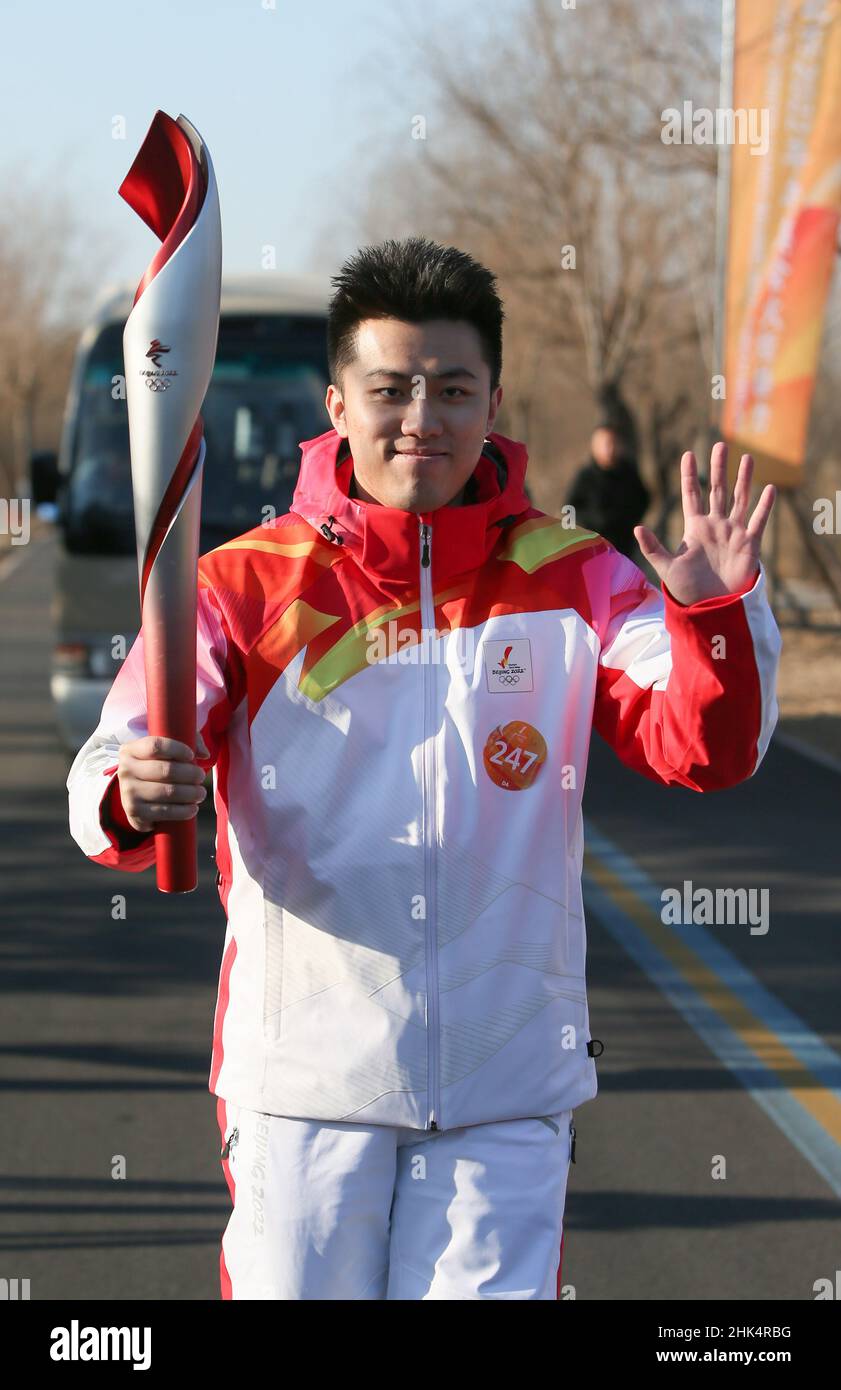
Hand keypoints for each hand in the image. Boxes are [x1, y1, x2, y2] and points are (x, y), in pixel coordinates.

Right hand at [116, 732, 209, 832]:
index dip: (177, 749)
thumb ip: (188, 742)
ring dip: (191, 793)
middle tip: (200, 776)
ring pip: (167, 791)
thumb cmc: (156, 767)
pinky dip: (183, 811)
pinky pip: (165, 812)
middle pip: (165, 770)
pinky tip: (192, 808)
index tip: (191, 755)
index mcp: (130, 750)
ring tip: (200, 793)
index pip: (155, 746)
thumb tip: (204, 754)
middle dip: (190, 774)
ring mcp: (128, 793)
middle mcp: (125, 771)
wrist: (136, 796)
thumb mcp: (166, 750)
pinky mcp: (135, 813)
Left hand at [634, 442, 775, 605]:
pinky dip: (764, 506)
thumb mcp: (666, 567)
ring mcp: (733, 533)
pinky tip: (769, 488)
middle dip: (718, 467)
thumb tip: (637, 527)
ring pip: (740, 499)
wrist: (711, 607)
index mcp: (695, 527)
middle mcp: (715, 525)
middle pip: (717, 490)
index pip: (692, 495)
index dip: (689, 475)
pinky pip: (758, 521)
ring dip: (744, 479)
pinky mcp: (749, 544)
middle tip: (720, 444)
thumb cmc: (687, 590)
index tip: (688, 453)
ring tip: (748, 457)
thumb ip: (653, 547)